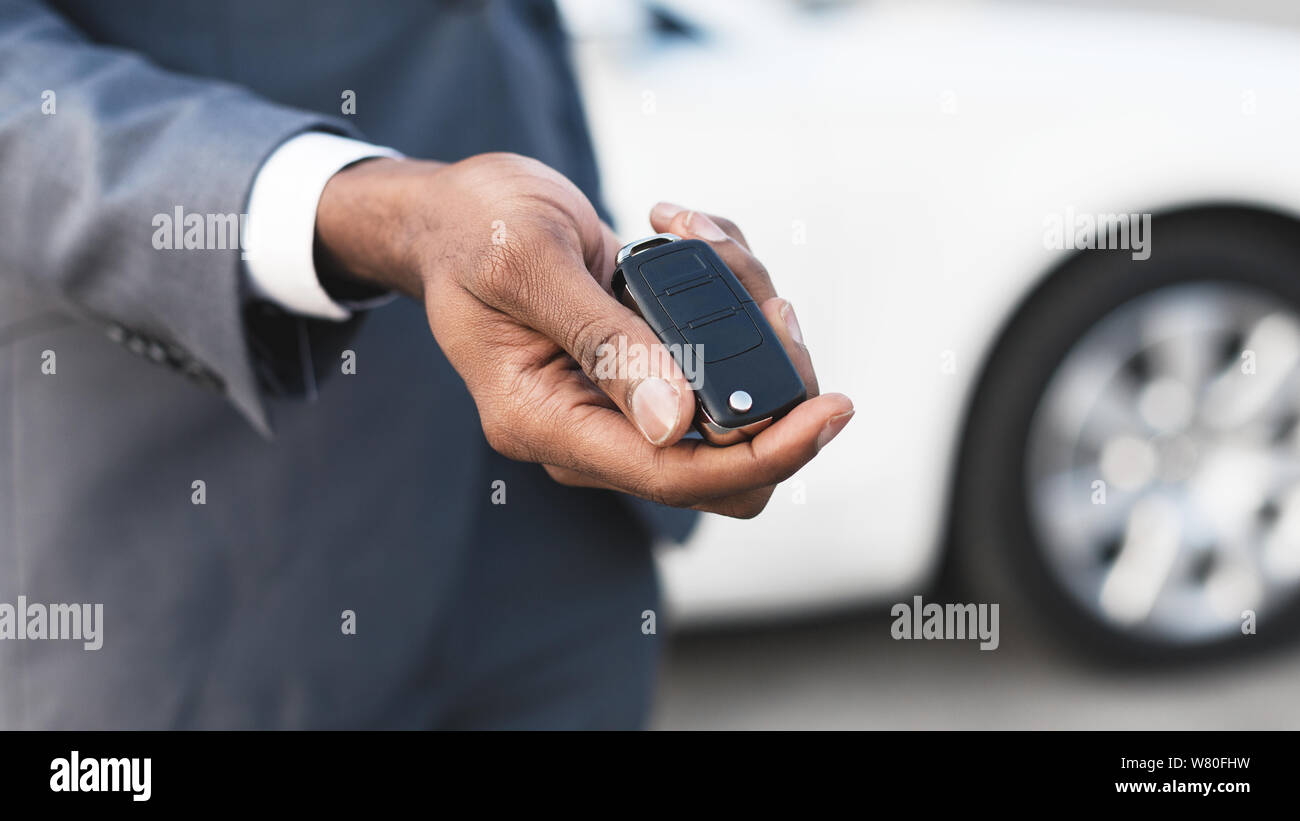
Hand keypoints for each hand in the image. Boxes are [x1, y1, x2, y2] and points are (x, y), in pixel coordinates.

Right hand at [315, 152, 852, 516]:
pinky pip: (716, 355)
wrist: (456, 210)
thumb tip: (679, 426)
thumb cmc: (474, 229)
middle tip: (768, 301)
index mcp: (542, 420)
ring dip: (747, 319)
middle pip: (722, 464)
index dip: (763, 454)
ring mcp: (618, 400)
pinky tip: (688, 233)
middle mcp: (586, 426)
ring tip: (705, 239)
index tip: (830, 411)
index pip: (672, 476)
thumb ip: (604, 343)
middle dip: (770, 386)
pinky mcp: (644, 366)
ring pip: (731, 405)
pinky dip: (728, 290)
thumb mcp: (529, 264)